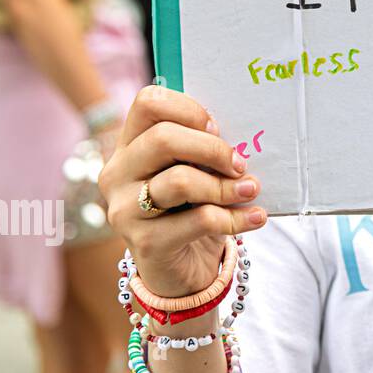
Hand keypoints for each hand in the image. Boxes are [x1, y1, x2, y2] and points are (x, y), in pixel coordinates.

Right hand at [98, 86, 266, 296]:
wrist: (180, 270)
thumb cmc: (191, 208)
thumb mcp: (196, 172)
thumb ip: (204, 150)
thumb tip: (242, 140)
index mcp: (129, 146)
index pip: (148, 102)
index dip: (189, 109)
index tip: (217, 128)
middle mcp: (117, 173)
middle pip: (163, 138)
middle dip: (213, 148)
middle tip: (240, 165)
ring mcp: (125, 210)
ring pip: (179, 181)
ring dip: (225, 186)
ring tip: (250, 190)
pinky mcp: (145, 243)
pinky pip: (199, 220)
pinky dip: (235, 218)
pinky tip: (255, 217)